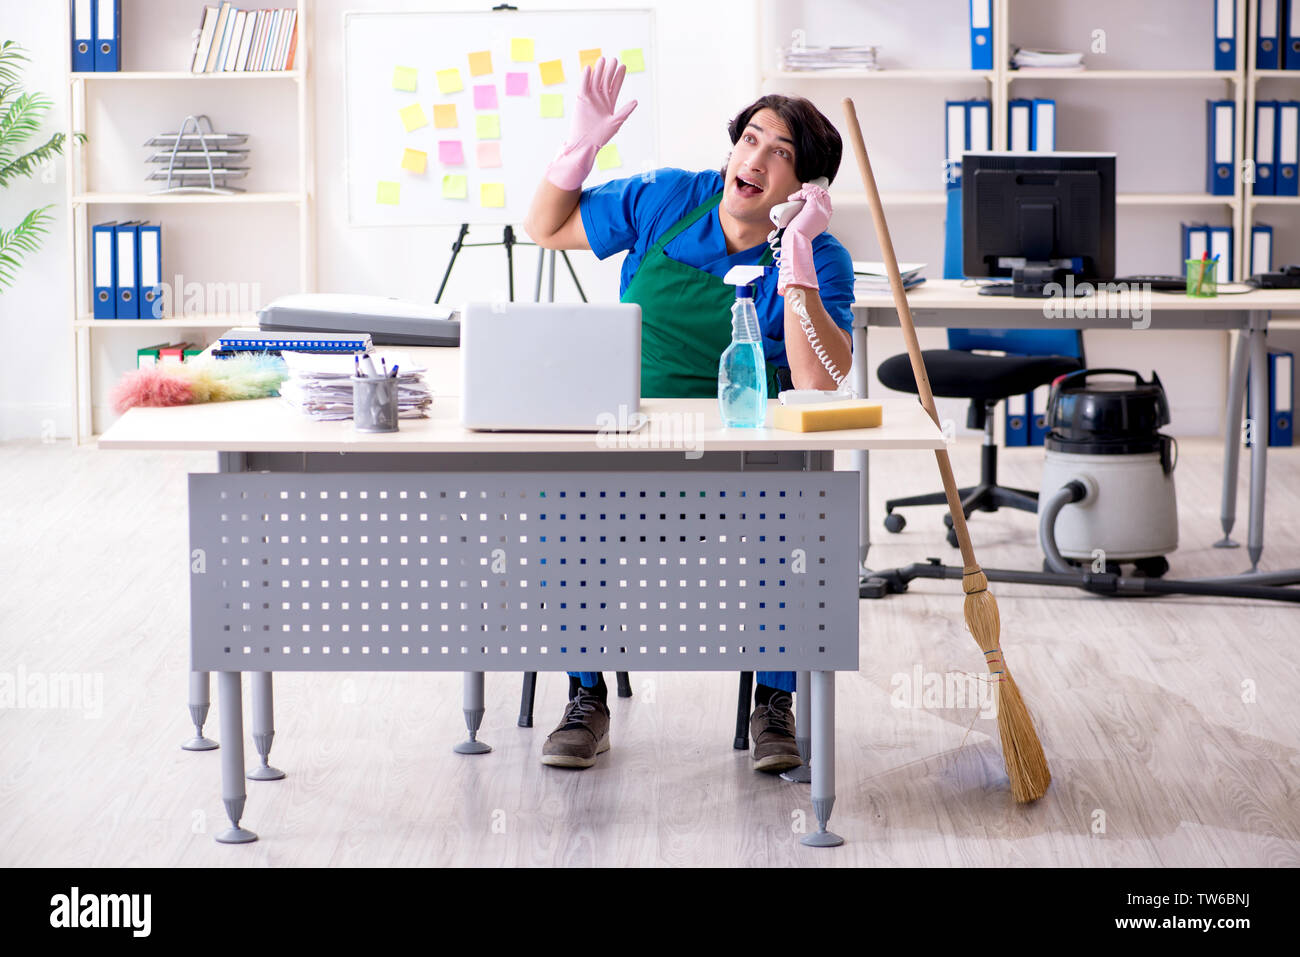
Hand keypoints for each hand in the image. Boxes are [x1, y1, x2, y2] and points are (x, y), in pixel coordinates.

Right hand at [545, 57, 637, 190]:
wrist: (586, 143)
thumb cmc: (601, 137)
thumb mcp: (616, 123)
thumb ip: (625, 111)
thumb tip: (636, 101)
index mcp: (610, 103)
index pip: (615, 86)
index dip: (619, 76)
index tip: (623, 66)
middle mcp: (600, 99)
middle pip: (606, 80)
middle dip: (610, 70)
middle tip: (614, 59)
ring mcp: (590, 98)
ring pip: (595, 80)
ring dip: (599, 71)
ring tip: (603, 60)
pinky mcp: (580, 99)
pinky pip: (583, 86)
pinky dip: (585, 77)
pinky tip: (589, 68)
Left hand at [785, 182, 831, 239]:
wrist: (797, 240)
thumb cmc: (797, 237)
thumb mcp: (805, 227)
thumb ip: (807, 219)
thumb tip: (799, 212)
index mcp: (824, 221)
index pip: (827, 204)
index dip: (820, 197)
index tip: (810, 195)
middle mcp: (825, 214)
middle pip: (824, 195)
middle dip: (816, 189)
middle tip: (806, 187)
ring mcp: (821, 210)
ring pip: (817, 192)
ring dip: (808, 189)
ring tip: (801, 188)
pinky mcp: (814, 206)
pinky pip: (808, 193)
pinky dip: (800, 193)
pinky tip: (792, 198)